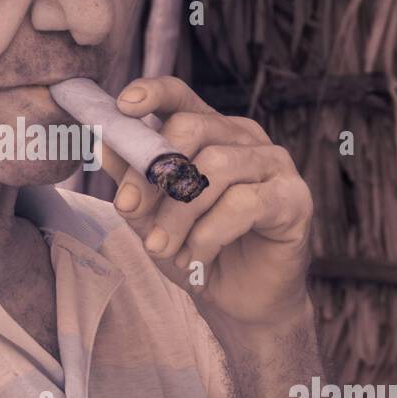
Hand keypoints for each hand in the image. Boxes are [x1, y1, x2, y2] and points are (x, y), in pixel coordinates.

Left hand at [100, 76, 313, 334]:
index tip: (123, 106)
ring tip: (161, 250)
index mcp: (211, 132)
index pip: (181, 96)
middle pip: (191, 128)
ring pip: (215, 168)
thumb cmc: (197, 250)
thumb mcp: (152, 218)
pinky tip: (196, 261)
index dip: (153, 94)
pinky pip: (242, 204)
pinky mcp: (295, 197)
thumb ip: (132, 182)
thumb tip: (102, 144)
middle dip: (152, 173)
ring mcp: (275, 164)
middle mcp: (245, 139)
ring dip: (177, 216)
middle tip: (129, 209)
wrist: (240, 303)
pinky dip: (209, 236)